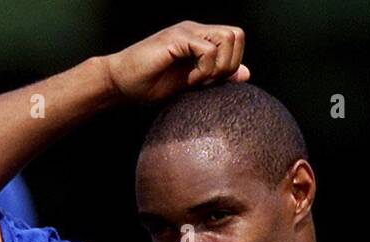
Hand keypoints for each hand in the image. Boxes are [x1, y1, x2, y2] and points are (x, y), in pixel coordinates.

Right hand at [104, 22, 248, 103]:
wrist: (122, 83)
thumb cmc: (152, 84)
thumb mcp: (194, 83)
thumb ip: (219, 76)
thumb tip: (247, 73)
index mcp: (201, 39)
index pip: (236, 39)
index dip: (233, 63)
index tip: (213, 81)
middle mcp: (195, 30)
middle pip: (236, 35)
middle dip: (230, 63)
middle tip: (209, 80)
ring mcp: (185, 32)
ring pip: (227, 38)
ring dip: (218, 66)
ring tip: (197, 80)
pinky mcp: (175, 39)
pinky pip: (207, 50)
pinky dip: (204, 70)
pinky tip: (189, 80)